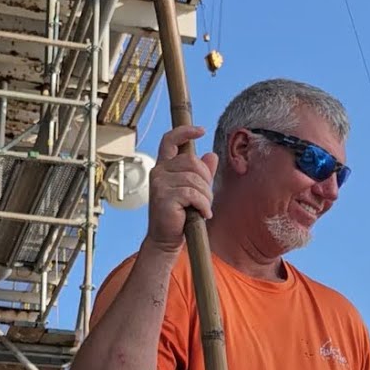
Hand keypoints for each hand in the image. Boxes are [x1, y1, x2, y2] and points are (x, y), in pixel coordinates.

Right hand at [147, 125, 218, 252]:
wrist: (166, 239)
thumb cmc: (180, 215)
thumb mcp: (194, 191)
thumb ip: (202, 173)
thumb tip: (211, 155)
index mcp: (164, 167)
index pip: (170, 141)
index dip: (185, 132)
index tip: (201, 130)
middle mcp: (158, 172)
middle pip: (192, 161)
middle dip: (206, 180)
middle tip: (206, 199)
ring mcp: (159, 184)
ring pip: (194, 179)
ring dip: (206, 196)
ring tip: (203, 209)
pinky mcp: (163, 197)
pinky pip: (192, 194)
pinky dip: (203, 205)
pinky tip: (203, 214)